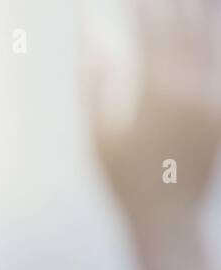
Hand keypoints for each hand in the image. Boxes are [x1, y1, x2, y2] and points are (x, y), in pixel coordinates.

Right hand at [89, 0, 220, 231]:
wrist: (169, 217)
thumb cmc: (126, 181)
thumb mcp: (98, 133)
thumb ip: (96, 82)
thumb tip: (92, 40)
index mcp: (155, 89)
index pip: (149, 26)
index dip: (140, 3)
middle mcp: (192, 85)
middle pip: (188, 22)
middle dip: (175, 2)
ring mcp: (215, 94)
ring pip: (212, 35)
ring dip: (202, 11)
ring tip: (196, 0)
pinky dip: (215, 39)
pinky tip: (210, 26)